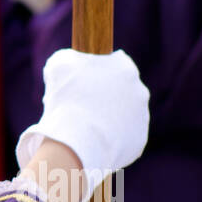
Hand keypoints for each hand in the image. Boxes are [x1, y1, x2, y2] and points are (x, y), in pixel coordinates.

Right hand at [16, 49, 149, 201]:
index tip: (85, 79)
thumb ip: (69, 58)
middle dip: (107, 94)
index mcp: (125, 69)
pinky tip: (94, 139)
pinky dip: (111, 136)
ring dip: (110, 115)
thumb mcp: (59, 65)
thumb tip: (71, 64)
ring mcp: (142, 117)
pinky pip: (124, 135)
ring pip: (125, 113)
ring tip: (86, 124)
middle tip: (83, 103)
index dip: (99, 70)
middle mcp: (140, 91)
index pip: (116, 63)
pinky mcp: (138, 140)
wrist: (75, 142)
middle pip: (123, 89)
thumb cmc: (65, 100)